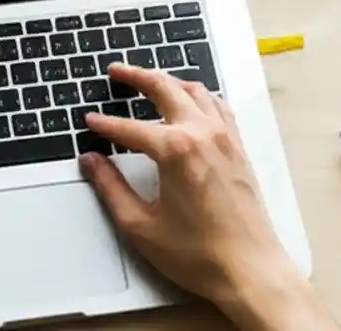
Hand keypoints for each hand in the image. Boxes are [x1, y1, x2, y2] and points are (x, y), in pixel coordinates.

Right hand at [79, 64, 337, 330]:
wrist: (250, 269)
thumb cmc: (198, 253)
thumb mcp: (140, 225)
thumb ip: (111, 188)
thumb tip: (91, 162)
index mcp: (175, 150)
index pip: (130, 129)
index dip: (106, 125)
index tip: (90, 121)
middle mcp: (202, 134)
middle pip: (166, 89)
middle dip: (138, 77)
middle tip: (116, 70)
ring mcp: (225, 138)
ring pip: (195, 91)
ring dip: (169, 81)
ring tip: (150, 80)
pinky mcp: (239, 148)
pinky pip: (219, 106)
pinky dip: (199, 95)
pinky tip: (192, 100)